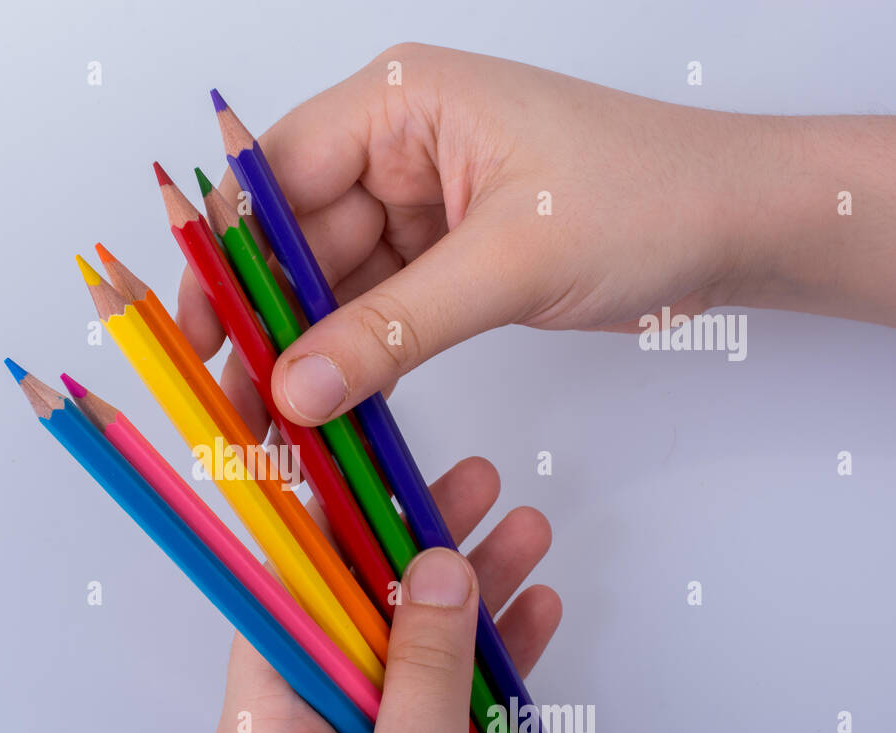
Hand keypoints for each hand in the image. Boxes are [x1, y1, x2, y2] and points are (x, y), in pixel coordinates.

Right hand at [179, 44, 895, 431]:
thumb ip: (393, 330)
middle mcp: (395, 147)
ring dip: (308, 353)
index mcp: (401, 103)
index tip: (200, 333)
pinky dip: (354, 359)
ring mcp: (415, 206)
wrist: (736, 225)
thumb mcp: (508, 263)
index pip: (274, 176)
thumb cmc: (648, 197)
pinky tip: (333, 407)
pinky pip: (372, 311)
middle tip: (240, 404)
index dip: (226, 257)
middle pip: (293, 241)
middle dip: (269, 324)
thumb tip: (294, 388)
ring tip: (280, 425)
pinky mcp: (438, 259)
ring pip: (328, 286)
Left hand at [209, 458, 559, 732]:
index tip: (328, 451)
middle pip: (355, 614)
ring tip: (519, 531)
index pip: (276, 597)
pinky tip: (528, 617)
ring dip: (466, 598)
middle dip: (414, 549)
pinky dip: (486, 666)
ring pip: (408, 653)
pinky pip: (440, 708)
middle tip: (462, 482)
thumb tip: (430, 568)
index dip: (307, 520)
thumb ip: (421, 675)